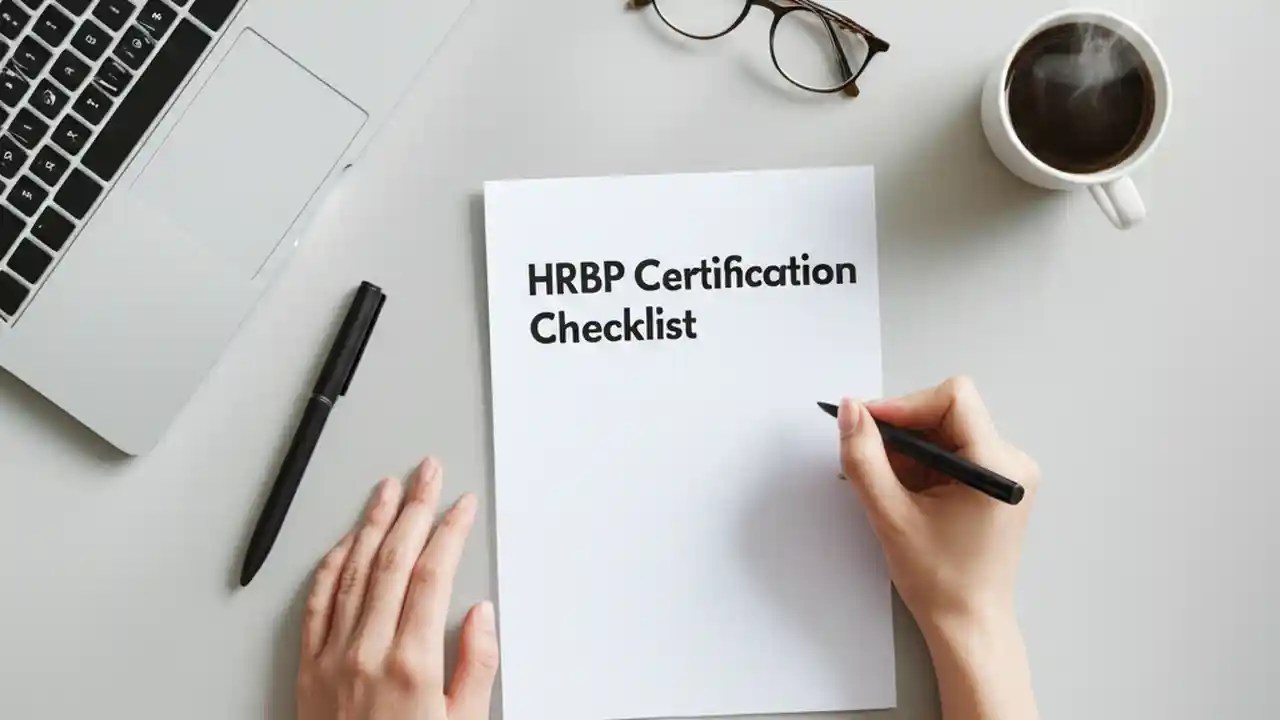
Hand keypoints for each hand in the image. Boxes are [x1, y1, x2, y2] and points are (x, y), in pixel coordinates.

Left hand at [296, 459, 498, 719]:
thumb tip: (480, 615)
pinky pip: (316, 604)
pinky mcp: (308, 671)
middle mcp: (365, 653)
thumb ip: (475, 668)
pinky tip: (342, 545)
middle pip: (391, 559)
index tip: (462, 506)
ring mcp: (331, 659)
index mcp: (410, 664)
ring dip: (371, 523)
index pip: (432, 574)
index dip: (449, 531)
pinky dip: (330, 566)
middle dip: (414, 508)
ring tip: (387, 490)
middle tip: (427, 473)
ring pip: (351, 571)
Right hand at [837, 377, 1040, 636]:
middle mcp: (1012, 462)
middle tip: (870, 459)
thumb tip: (850, 411)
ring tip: (888, 484)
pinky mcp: (995, 483)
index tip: (869, 424)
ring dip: (910, 449)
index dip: (905, 404)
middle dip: (904, 430)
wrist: (968, 622)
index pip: (953, 398)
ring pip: (947, 430)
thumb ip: (864, 458)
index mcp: (998, 466)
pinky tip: (905, 491)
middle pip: (949, 412)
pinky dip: (922, 463)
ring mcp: (1007, 472)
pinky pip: (953, 451)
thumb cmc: (939, 580)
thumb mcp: (891, 515)